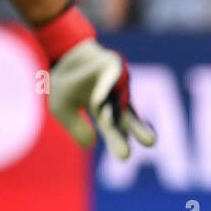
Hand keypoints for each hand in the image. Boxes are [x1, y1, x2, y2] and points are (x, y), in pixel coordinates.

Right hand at [49, 38, 155, 160]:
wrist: (59, 53)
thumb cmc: (65, 82)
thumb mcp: (63, 109)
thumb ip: (76, 127)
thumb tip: (91, 145)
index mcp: (106, 110)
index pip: (114, 128)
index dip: (118, 141)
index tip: (124, 157)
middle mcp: (116, 97)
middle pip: (128, 115)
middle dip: (138, 128)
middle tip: (151, 142)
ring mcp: (118, 80)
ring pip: (122, 96)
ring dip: (125, 108)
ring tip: (131, 119)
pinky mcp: (113, 64)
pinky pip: (109, 76)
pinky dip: (103, 88)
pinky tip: (96, 102)